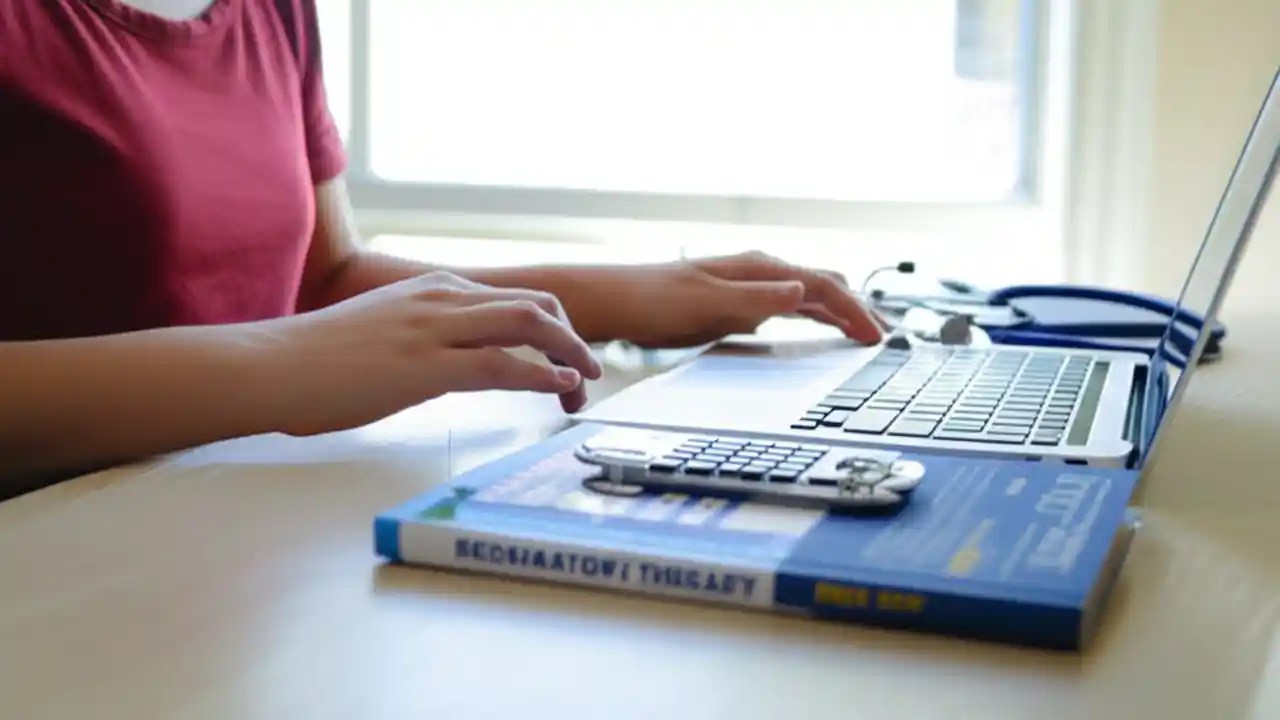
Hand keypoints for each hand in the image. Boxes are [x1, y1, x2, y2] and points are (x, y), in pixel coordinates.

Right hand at [264, 271, 602, 435]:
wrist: (269, 366)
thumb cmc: (317, 360)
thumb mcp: (384, 333)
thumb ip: (424, 337)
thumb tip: (451, 363)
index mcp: (434, 290)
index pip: (513, 300)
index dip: (552, 328)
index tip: (567, 358)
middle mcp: (441, 299)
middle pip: (534, 305)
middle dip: (572, 337)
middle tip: (589, 372)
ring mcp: (433, 329)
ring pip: (528, 325)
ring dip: (569, 354)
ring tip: (587, 382)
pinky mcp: (424, 365)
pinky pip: (501, 365)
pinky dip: (541, 375)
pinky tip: (560, 387)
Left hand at [599, 251, 883, 347]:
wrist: (613, 302)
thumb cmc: (654, 302)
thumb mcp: (708, 303)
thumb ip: (757, 299)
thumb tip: (803, 290)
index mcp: (758, 269)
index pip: (822, 286)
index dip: (854, 310)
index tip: (877, 335)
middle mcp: (758, 272)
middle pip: (822, 286)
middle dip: (855, 308)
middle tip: (882, 335)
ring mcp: (747, 286)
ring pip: (807, 295)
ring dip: (837, 312)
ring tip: (862, 332)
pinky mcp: (735, 302)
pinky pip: (787, 306)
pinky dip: (812, 316)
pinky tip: (816, 326)